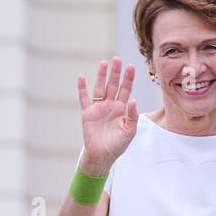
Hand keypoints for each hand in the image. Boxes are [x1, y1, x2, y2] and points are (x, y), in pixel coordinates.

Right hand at [76, 56, 138, 175]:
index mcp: (122, 109)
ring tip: (103, 63)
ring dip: (101, 76)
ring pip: (100, 88)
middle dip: (116, 73)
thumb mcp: (129, 131)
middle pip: (113, 85)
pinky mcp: (87, 113)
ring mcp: (98, 108)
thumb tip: (133, 100)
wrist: (102, 156)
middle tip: (118, 59)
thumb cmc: (118, 145)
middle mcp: (110, 106)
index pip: (126, 90)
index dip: (128, 79)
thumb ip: (132, 116)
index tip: (131, 67)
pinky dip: (82, 88)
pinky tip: (82, 77)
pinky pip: (84, 98)